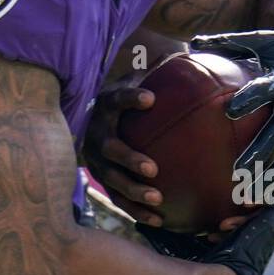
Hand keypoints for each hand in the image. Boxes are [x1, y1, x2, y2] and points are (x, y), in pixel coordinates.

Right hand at [82, 85, 165, 225]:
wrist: (86, 122)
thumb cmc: (122, 102)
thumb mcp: (132, 82)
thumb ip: (155, 73)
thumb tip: (188, 55)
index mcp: (106, 106)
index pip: (116, 99)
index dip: (131, 97)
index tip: (151, 98)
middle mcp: (97, 134)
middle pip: (110, 148)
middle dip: (130, 158)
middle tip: (153, 168)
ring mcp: (96, 161)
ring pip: (112, 179)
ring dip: (133, 190)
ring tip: (158, 197)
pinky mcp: (101, 180)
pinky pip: (118, 198)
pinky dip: (136, 210)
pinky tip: (160, 219)